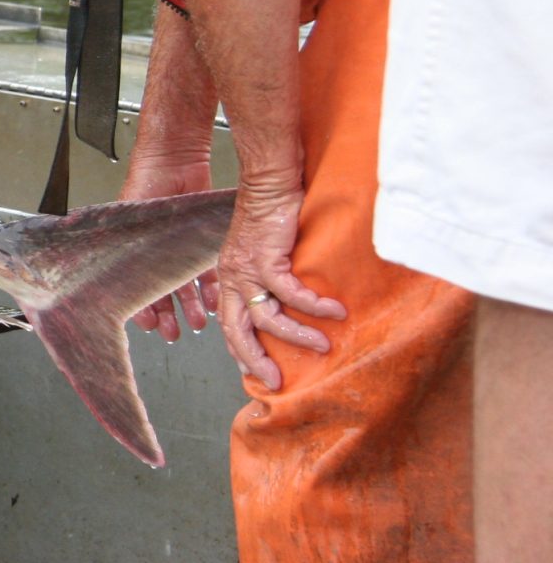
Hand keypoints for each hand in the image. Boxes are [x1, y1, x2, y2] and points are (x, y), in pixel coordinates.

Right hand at [118, 156, 217, 341]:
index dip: (142, 307)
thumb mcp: (130, 221)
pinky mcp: (198, 241)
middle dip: (168, 314)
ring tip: (197, 323)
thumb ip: (126, 250)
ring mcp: (177, 247)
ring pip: (184, 284)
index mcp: (131, 249)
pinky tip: (212, 301)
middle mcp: (154, 251)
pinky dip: (209, 287)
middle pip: (161, 290)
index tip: (148, 325)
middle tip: (173, 333)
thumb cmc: (145, 182)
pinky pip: (205, 269)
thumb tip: (112, 278)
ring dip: (190, 305)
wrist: (172, 159)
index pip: (134, 286)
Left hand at [214, 180, 346, 390]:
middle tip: (275, 380)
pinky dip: (313, 306)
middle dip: (254, 359)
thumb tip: (290, 304)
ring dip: (297, 336)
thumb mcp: (265, 254)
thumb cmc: (273, 216)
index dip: (240, 349)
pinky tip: (334, 312)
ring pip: (266, 318)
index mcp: (229, 278)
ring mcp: (247, 269)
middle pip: (236, 330)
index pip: (229, 323)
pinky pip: (291, 293)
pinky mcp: (266, 258)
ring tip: (323, 345)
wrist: (270, 182)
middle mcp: (232, 277)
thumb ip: (271, 280)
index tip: (255, 370)